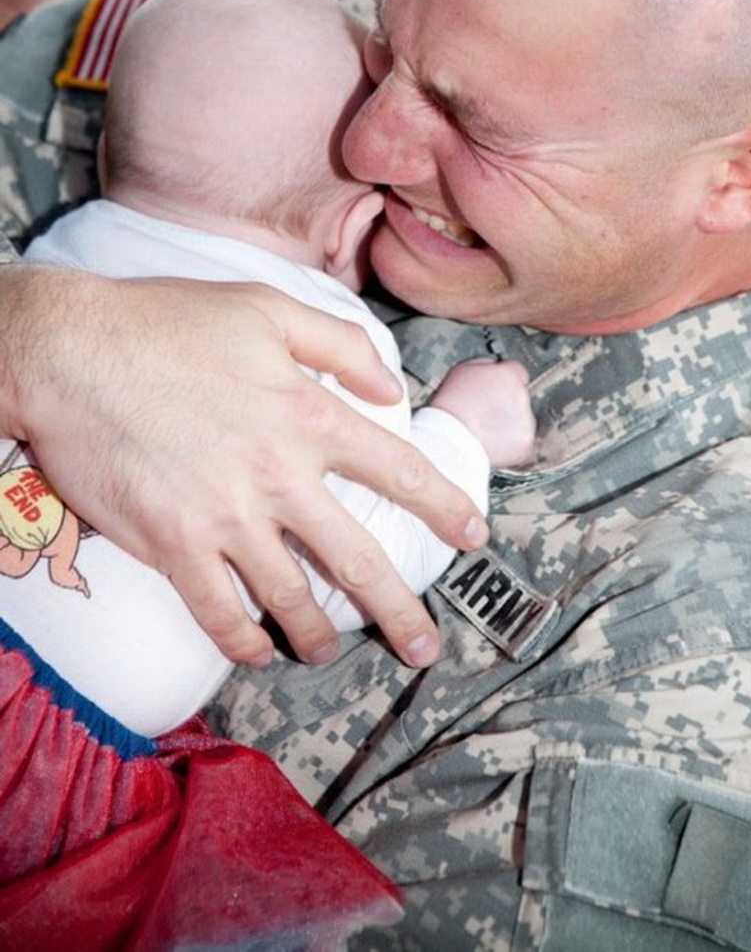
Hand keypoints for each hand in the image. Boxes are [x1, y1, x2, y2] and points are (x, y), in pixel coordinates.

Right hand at [1, 265, 488, 666]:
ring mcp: (225, 515)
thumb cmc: (168, 321)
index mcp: (309, 413)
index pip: (399, 470)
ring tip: (328, 650)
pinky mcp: (171, 543)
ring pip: (291, 599)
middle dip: (400, 611)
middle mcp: (279, 473)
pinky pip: (220, 613)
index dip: (443, 507)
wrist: (71, 349)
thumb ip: (340, 343)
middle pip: (359, 559)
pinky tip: (256, 650)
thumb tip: (392, 387)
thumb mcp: (266, 308)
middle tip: (423, 646)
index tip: (472, 535)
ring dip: (317, 635)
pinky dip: (243, 643)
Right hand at [430, 359, 535, 467]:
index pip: (518, 372)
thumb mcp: (462, 370)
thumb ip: (486, 364)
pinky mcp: (524, 443)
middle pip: (519, 397)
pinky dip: (509, 444)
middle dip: (506, 403)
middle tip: (484, 411)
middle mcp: (522, 396)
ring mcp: (526, 421)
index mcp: (509, 375)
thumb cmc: (450, 408)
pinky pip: (520, 441)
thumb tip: (495, 365)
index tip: (497, 389)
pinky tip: (490, 441)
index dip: (505, 381)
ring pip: (521, 420)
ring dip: (508, 423)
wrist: (448, 441)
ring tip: (483, 428)